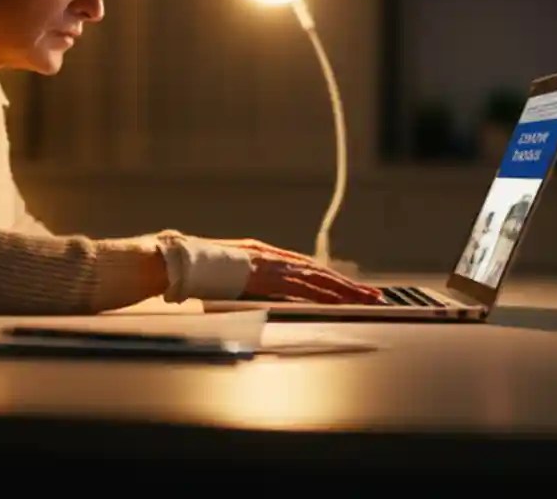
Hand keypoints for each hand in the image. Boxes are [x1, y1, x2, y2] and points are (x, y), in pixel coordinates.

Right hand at [201, 237, 384, 304]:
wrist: (182, 260)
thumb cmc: (198, 269)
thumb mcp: (229, 273)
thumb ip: (246, 280)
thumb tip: (257, 291)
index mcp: (265, 255)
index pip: (308, 268)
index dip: (332, 279)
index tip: (352, 288)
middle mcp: (272, 257)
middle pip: (319, 271)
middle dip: (348, 285)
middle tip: (374, 295)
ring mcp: (270, 265)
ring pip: (316, 278)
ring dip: (343, 290)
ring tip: (366, 299)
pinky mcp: (266, 276)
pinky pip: (300, 287)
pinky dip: (321, 294)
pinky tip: (337, 301)